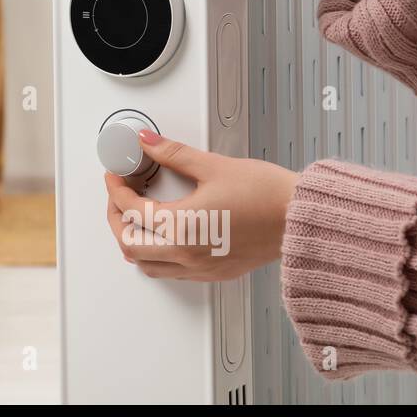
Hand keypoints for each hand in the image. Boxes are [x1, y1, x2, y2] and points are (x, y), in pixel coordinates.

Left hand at [103, 129, 297, 281]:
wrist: (301, 220)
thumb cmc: (267, 195)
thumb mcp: (214, 166)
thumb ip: (173, 153)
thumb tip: (148, 142)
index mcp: (182, 226)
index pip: (130, 211)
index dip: (116, 190)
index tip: (114, 176)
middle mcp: (187, 254)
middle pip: (129, 245)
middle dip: (116, 219)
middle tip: (118, 198)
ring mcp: (200, 268)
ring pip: (147, 266)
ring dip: (133, 243)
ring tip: (135, 219)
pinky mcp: (214, 273)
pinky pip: (171, 273)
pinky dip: (156, 257)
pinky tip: (163, 237)